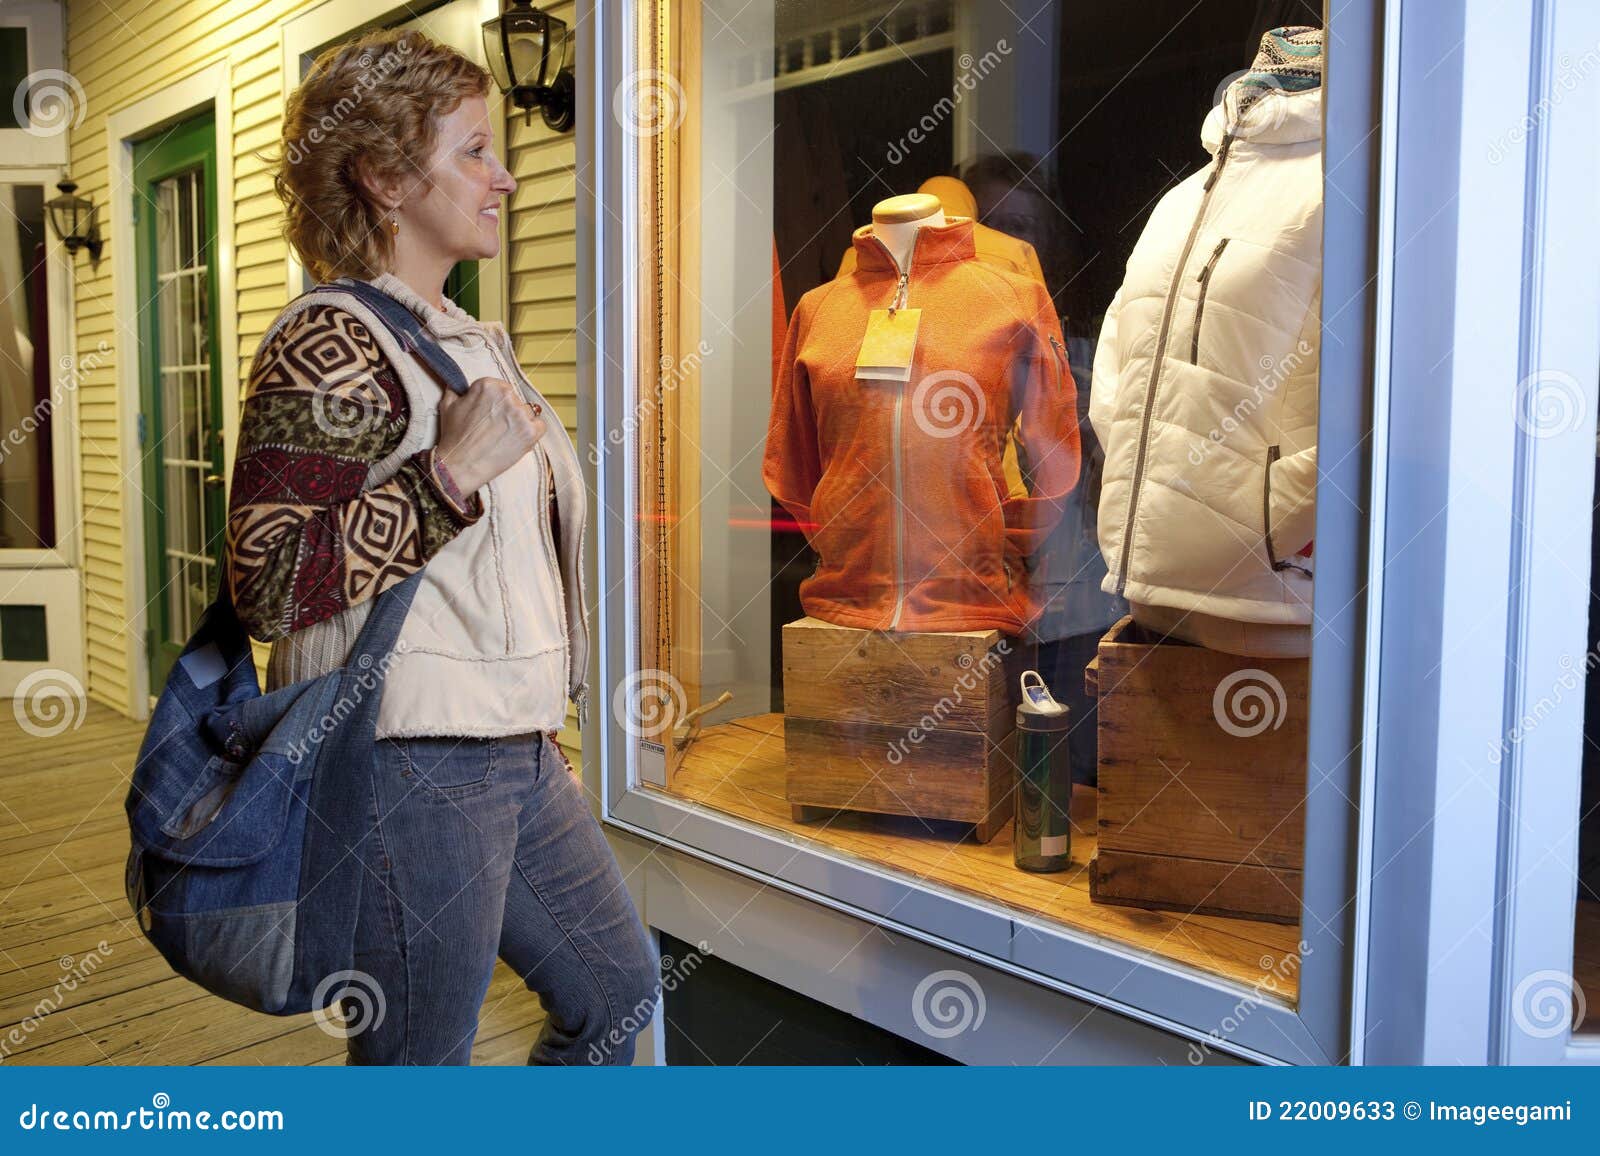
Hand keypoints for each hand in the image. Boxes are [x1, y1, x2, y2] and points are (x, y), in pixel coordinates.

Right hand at [434, 376, 544, 493]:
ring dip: (519, 422)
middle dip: (508, 412)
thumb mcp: (448, 405)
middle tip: (495, 428)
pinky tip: (517, 439)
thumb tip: (459, 385)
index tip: (488, 414)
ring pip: (528, 412)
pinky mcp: (531, 432)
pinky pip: (540, 426)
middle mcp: (507, 396)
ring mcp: (520, 414)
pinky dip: (532, 433)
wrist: (460, 465)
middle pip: (516, 400)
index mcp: (489, 385)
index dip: (495, 403)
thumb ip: (457, 389)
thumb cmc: (454, 437)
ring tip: (503, 435)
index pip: (501, 388)